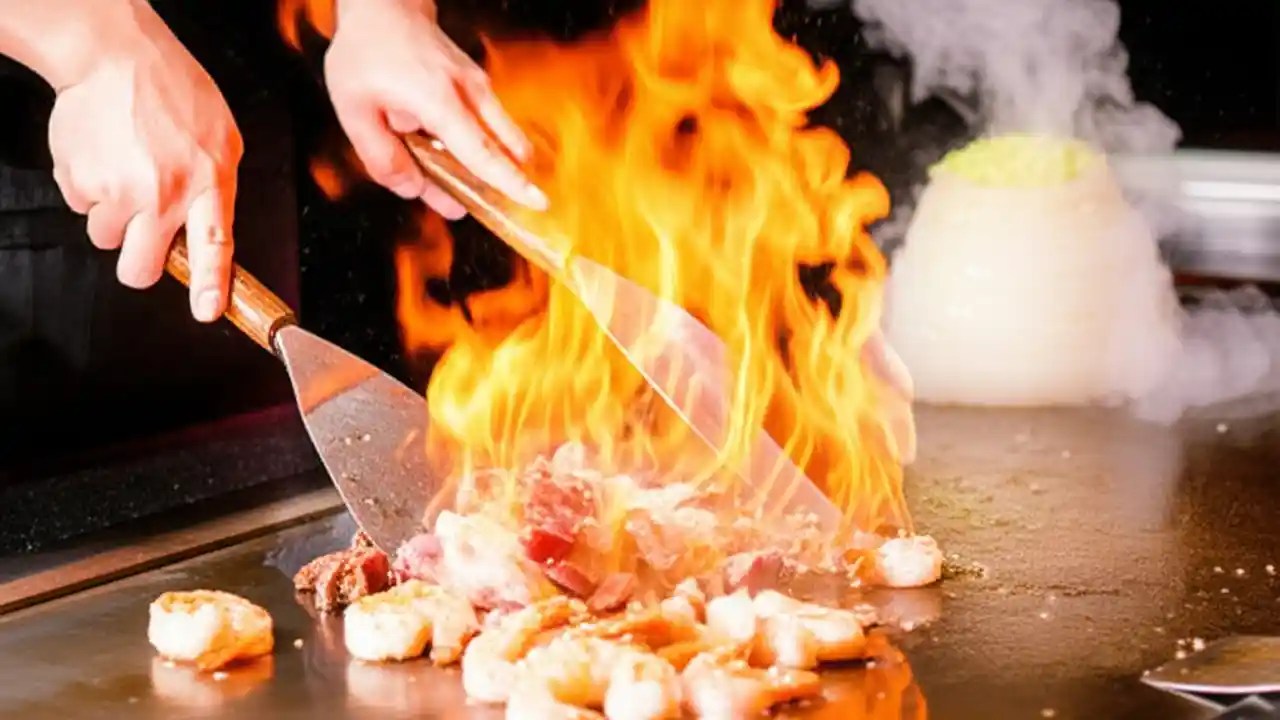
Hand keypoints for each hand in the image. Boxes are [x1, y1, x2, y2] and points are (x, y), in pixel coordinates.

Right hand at [46, 2, 241, 321]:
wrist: (115, 56)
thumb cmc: (175, 94)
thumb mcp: (222, 140)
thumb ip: (218, 190)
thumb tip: (210, 237)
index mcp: (209, 182)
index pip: (214, 246)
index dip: (210, 286)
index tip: (207, 312)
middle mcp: (164, 193)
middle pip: (140, 268)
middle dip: (138, 264)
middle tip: (142, 239)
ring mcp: (119, 189)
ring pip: (107, 239)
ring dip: (113, 217)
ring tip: (125, 173)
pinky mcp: (80, 180)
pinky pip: (80, 207)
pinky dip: (88, 188)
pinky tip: (104, 156)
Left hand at [324, 0, 545, 218]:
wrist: (384, 7)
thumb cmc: (368, 51)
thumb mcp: (353, 110)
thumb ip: (381, 156)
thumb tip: (412, 189)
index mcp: (437, 100)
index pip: (481, 151)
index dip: (509, 182)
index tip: (538, 202)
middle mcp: (468, 92)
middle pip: (506, 145)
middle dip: (511, 179)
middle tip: (506, 205)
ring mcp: (477, 86)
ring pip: (500, 136)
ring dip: (490, 164)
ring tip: (460, 180)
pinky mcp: (477, 85)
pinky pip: (488, 124)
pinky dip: (479, 145)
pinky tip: (449, 154)